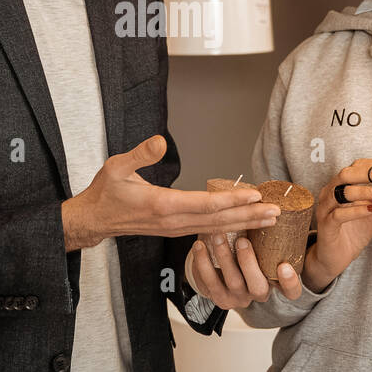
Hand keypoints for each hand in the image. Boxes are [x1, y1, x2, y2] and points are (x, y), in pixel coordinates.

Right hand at [60, 135, 280, 250]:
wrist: (95, 219)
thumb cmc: (106, 192)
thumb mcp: (116, 166)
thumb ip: (140, 154)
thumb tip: (160, 141)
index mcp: (162, 206)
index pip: (205, 204)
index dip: (231, 200)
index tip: (254, 195)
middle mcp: (173, 222)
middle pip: (218, 221)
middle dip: (248, 216)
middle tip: (276, 213)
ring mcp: (175, 229)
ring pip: (216, 229)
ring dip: (244, 224)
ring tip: (269, 221)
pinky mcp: (175, 230)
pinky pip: (207, 231)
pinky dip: (229, 228)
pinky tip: (244, 225)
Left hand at [185, 233, 302, 309]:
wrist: (222, 273)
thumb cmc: (247, 253)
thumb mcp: (261, 247)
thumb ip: (266, 236)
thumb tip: (267, 205)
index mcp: (275, 282)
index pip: (291, 291)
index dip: (289, 282)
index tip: (283, 266)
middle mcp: (258, 293)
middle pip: (258, 287)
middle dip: (249, 263)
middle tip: (242, 240)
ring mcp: (238, 298)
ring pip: (232, 282)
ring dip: (224, 257)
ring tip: (217, 235)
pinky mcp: (218, 297)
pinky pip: (209, 283)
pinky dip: (202, 263)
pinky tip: (199, 245)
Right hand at [303, 158, 371, 290]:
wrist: (337, 257)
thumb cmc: (355, 230)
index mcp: (340, 185)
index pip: (356, 166)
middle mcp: (330, 193)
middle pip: (346, 174)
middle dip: (369, 172)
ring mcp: (326, 208)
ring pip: (341, 192)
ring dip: (365, 190)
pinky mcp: (326, 225)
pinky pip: (339, 214)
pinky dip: (358, 211)